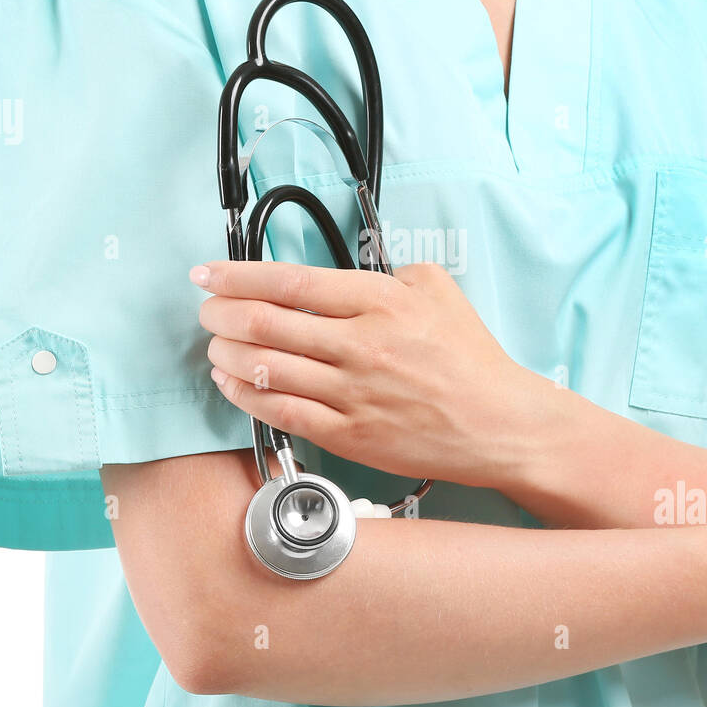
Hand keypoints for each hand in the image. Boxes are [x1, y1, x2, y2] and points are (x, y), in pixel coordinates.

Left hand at [193, 260, 551, 486]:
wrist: (498, 423)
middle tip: (207, 310)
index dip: (236, 276)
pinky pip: (280, 412)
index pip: (289, 281)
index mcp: (380, 302)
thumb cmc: (470, 358)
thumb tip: (343, 277)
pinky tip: (232, 384)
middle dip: (220, 314)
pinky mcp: (349, 435)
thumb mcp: (437, 289)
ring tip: (215, 345)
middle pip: (263, 324)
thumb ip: (388, 271)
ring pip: (263, 369)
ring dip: (225, 354)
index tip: (207, 274)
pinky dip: (245, 395)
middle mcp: (361, 346)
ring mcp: (352, 393)